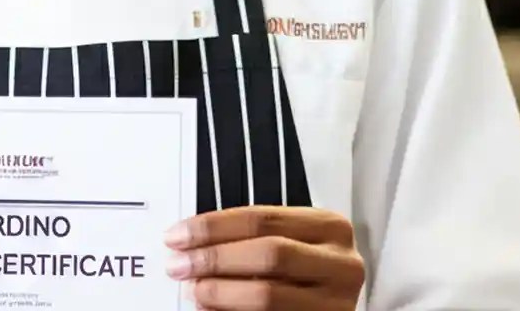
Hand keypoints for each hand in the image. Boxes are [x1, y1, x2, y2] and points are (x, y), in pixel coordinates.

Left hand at [164, 206, 363, 309]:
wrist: (328, 303)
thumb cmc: (304, 269)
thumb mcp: (290, 241)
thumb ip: (251, 237)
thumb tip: (189, 241)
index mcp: (330, 227)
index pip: (262, 219)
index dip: (214, 227)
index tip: (178, 235)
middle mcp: (341, 264)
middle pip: (268, 253)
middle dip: (215, 258)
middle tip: (179, 265)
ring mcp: (337, 302)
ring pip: (269, 295)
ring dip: (220, 293)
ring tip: (193, 290)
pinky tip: (210, 310)